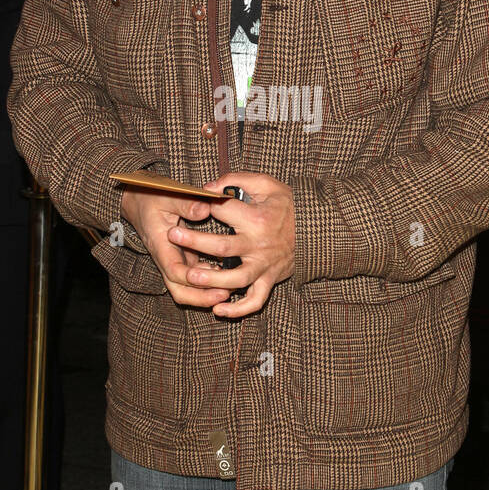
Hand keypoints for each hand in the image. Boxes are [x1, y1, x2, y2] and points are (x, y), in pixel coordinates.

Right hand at [120, 188, 231, 307]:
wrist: (140, 201)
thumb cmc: (154, 197)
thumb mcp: (168, 195)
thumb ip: (186, 203)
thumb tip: (205, 210)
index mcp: (161, 245)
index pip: (174, 271)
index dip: (193, 280)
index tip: (214, 278)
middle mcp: (167, 258)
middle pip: (180, 290)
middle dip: (201, 297)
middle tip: (225, 294)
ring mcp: (176, 260)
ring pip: (188, 288)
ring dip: (207, 293)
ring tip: (231, 289)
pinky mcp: (184, 259)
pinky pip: (195, 278)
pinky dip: (209, 282)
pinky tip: (228, 276)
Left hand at [167, 173, 295, 317]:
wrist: (316, 229)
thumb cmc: (287, 205)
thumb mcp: (266, 184)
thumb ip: (236, 179)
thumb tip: (209, 187)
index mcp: (257, 219)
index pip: (223, 210)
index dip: (204, 204)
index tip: (190, 201)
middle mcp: (259, 245)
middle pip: (223, 247)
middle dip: (195, 241)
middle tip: (172, 234)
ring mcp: (264, 266)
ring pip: (236, 279)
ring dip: (212, 280)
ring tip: (190, 277)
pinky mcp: (269, 280)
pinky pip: (255, 301)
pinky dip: (238, 310)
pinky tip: (218, 310)